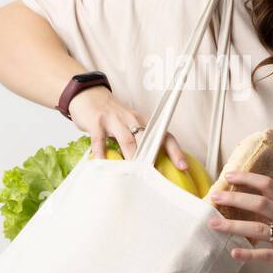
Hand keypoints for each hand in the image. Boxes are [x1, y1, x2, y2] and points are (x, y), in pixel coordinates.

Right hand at [67, 86, 191, 171]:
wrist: (89, 95)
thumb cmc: (112, 116)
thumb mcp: (129, 126)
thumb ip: (139, 143)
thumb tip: (153, 168)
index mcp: (143, 122)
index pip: (164, 136)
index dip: (175, 151)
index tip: (183, 166)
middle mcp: (132, 120)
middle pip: (147, 139)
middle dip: (153, 158)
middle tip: (156, 177)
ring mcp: (114, 120)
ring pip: (127, 140)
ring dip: (132, 157)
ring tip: (133, 176)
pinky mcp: (97, 122)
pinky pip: (99, 139)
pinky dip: (101, 152)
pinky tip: (102, 163)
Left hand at [206, 171, 272, 272]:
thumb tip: (256, 202)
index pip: (269, 185)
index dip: (248, 178)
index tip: (229, 175)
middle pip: (259, 203)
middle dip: (235, 198)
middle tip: (214, 196)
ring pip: (257, 228)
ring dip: (233, 225)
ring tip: (214, 224)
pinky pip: (265, 255)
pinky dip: (248, 254)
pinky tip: (233, 252)